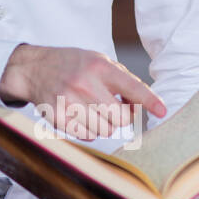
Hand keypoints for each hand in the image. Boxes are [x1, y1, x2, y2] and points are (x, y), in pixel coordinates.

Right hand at [0, 43, 165, 139]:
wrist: (35, 69)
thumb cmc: (74, 66)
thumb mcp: (99, 61)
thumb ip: (123, 80)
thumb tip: (144, 104)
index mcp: (99, 67)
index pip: (132, 87)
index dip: (149, 101)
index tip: (163, 111)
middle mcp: (85, 84)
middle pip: (120, 118)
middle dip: (122, 117)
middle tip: (114, 108)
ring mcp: (69, 102)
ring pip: (105, 131)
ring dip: (104, 124)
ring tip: (93, 110)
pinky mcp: (58, 118)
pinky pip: (87, 137)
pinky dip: (88, 130)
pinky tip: (80, 115)